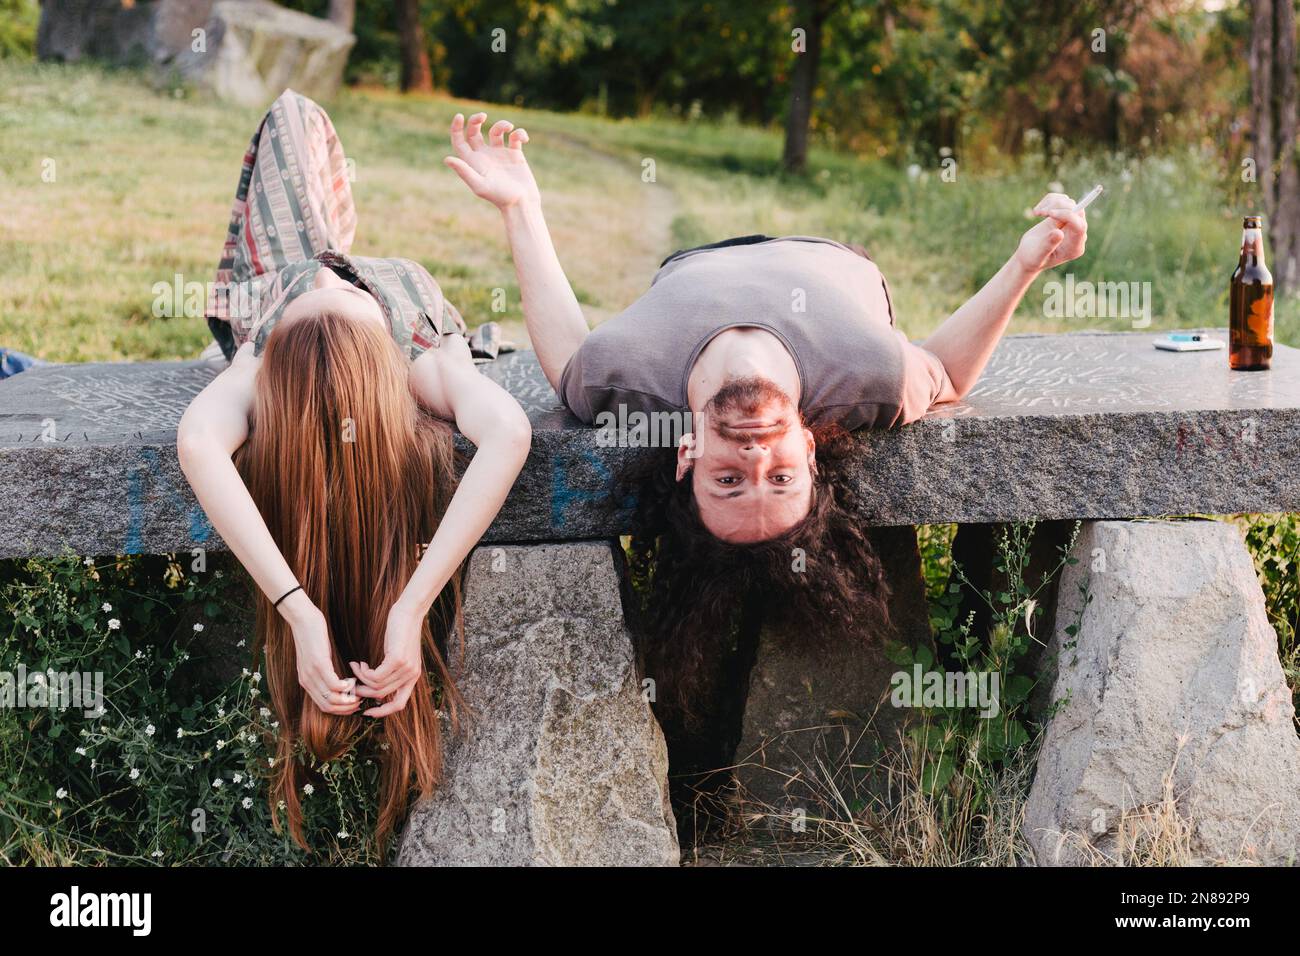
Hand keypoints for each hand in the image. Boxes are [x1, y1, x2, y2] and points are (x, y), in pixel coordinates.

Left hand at [281, 594, 358, 715]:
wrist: (302, 619)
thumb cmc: (311, 636)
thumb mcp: (315, 658)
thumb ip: (323, 671)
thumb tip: (337, 680)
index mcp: (306, 682)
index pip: (324, 706)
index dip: (341, 709)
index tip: (355, 703)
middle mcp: (307, 682)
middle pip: (328, 707)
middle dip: (347, 708)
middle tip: (361, 700)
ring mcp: (312, 674)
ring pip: (332, 699)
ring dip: (349, 699)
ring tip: (360, 691)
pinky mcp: (319, 664)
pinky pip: (335, 685)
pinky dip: (347, 686)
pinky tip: (353, 679)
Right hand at [350, 601, 425, 717]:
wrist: (409, 613)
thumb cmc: (401, 632)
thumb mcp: (398, 656)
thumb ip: (391, 672)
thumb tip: (375, 687)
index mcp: (412, 678)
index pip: (399, 704)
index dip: (382, 712)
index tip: (366, 711)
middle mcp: (411, 676)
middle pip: (381, 695)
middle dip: (363, 692)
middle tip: (352, 683)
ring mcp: (405, 668)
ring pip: (376, 686)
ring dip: (360, 679)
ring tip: (355, 668)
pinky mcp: (397, 659)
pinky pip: (374, 676)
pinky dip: (363, 672)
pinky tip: (360, 663)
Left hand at [444, 112, 539, 210]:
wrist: (521, 203)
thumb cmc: (500, 197)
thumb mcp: (480, 185)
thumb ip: (464, 171)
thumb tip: (446, 159)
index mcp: (473, 162)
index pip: (459, 141)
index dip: (456, 128)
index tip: (459, 116)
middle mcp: (485, 156)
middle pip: (475, 132)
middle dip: (476, 120)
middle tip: (482, 116)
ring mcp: (500, 154)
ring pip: (496, 131)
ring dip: (502, 125)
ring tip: (509, 128)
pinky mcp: (515, 155)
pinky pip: (515, 137)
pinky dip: (520, 134)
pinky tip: (523, 139)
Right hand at [1015, 192, 1087, 273]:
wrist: (1028, 255)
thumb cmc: (1032, 259)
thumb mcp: (1037, 256)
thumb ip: (1048, 245)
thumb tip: (1059, 233)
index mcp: (1074, 247)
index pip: (1080, 226)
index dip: (1067, 216)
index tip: (1049, 213)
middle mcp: (1076, 234)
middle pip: (1077, 211)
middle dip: (1058, 207)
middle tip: (1039, 213)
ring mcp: (1071, 223)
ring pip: (1069, 203)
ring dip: (1051, 203)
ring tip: (1036, 213)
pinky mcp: (1064, 215)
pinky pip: (1062, 200)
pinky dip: (1049, 200)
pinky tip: (1037, 211)